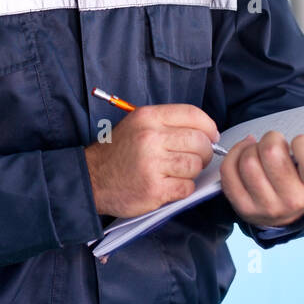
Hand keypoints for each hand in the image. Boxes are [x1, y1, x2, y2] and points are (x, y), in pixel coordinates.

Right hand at [83, 104, 219, 217]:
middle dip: (205, 152)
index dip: (208, 126)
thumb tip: (206, 133)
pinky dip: (183, 188)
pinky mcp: (154, 189)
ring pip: (195, 165)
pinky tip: (170, 185)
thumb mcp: (137, 125)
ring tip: (177, 172)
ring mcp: (152, 164)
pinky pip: (186, 187)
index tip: (212, 136)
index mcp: (148, 117)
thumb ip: (168, 124)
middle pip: (199, 141)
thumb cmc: (118, 153)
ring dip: (192, 171)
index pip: (192, 114)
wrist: (91, 179)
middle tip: (196, 158)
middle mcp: (150, 138)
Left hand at [219, 130, 303, 229]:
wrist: (289, 210)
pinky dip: (234, 156)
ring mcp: (266, 206)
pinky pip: (229, 173)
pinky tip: (245, 153)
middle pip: (270, 153)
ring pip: (248, 162)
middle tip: (275, 142)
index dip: (300, 141)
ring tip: (258, 149)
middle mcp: (292, 199)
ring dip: (250, 149)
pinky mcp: (243, 207)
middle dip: (271, 139)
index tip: (299, 142)